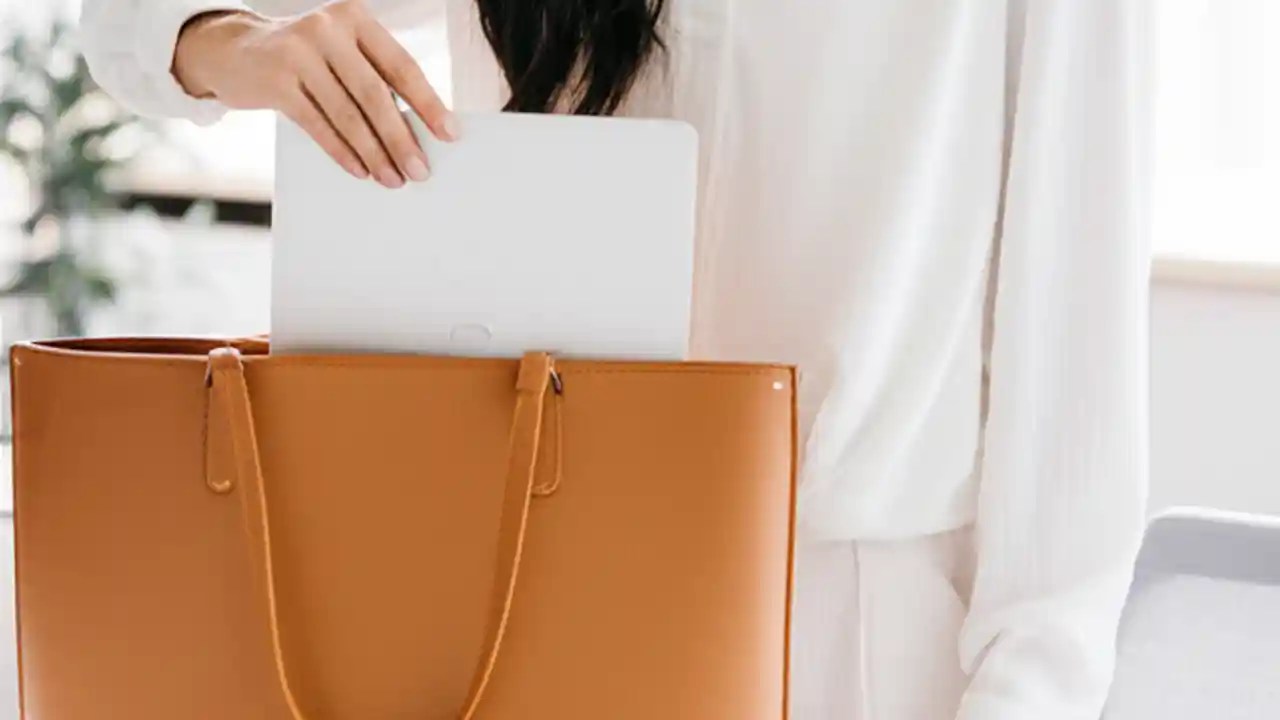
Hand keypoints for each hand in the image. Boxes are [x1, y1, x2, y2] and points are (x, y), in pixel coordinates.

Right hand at [173, 0, 454, 187]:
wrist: (233, 48)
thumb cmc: (305, 57)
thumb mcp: (341, 53)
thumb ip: (373, 79)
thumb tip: (416, 133)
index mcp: (356, 18)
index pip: (402, 66)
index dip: (428, 103)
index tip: (450, 134)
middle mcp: (328, 29)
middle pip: (376, 94)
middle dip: (401, 138)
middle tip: (420, 170)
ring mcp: (298, 52)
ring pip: (347, 114)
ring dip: (374, 153)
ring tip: (393, 179)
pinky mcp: (275, 81)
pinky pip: (318, 125)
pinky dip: (342, 151)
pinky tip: (360, 170)